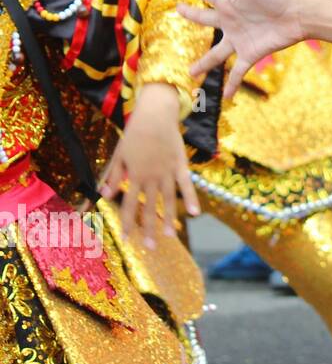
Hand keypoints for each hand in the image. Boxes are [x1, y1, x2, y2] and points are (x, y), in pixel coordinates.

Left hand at [99, 84, 199, 249]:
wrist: (156, 115)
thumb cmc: (135, 134)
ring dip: (169, 219)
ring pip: (168, 200)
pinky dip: (192, 199)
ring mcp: (168, 172)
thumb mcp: (119, 154)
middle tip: (150, 248)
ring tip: (171, 236)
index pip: (129, 205)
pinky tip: (196, 213)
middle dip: (149, 228)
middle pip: (150, 207)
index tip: (127, 241)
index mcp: (134, 175)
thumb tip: (104, 195)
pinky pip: (187, 185)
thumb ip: (113, 176)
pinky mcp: (181, 165)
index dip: (128, 223)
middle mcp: (151, 177)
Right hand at [178, 0, 315, 97]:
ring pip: (216, 53)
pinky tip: (226, 99)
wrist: (299, 14)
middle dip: (191, 16)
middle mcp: (231, 21)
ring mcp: (240, 39)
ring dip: (203, 64)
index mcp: (229, 2)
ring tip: (190, 74)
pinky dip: (232, 85)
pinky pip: (238, 71)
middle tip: (177, 11)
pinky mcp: (251, 53)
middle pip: (205, 20)